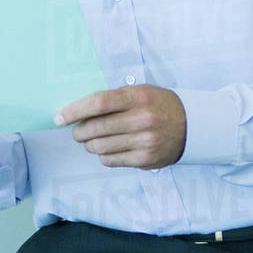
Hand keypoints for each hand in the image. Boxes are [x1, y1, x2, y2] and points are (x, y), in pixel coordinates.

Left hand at [56, 84, 185, 168]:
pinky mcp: (146, 160)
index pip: (99, 103)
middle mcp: (142, 119)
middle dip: (79, 132)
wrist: (192, 125)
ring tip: (91, 140)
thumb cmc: (158, 105)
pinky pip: (111, 160)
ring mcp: (145, 141)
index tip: (59, 118)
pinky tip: (107, 149)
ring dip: (89, 145)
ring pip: (100, 147)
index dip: (74, 110)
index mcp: (137, 97)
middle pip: (96, 128)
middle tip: (77, 132)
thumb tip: (78, 111)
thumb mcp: (139, 92)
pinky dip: (103, 155)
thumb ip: (113, 99)